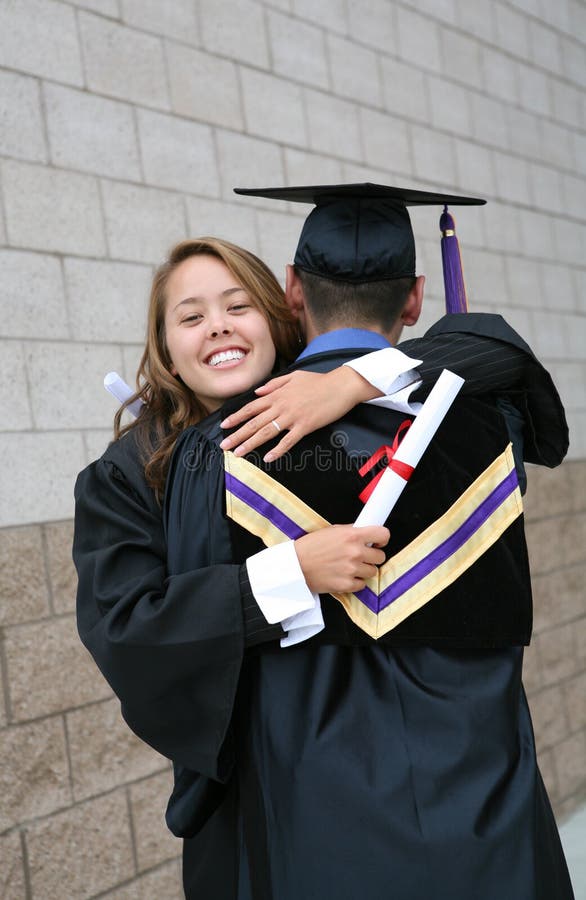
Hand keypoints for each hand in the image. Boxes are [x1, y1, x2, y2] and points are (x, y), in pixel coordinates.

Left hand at [219, 368, 381, 461]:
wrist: (340, 386)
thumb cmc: (318, 381)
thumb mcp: (294, 376)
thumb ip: (274, 384)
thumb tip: (257, 392)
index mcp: (277, 394)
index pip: (251, 407)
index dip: (236, 417)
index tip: (224, 426)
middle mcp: (281, 406)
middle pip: (254, 422)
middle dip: (237, 435)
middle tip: (224, 446)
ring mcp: (292, 416)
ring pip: (267, 432)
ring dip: (251, 444)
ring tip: (238, 454)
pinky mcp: (305, 426)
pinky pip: (288, 440)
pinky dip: (277, 450)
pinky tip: (268, 458)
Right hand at [294, 525, 389, 593]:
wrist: (295, 565)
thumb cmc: (310, 547)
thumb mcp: (332, 531)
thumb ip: (351, 532)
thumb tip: (365, 534)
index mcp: (352, 535)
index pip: (382, 534)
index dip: (382, 539)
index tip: (378, 542)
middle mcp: (355, 552)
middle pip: (380, 556)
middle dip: (372, 556)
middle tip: (361, 556)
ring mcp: (352, 570)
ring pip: (372, 572)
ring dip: (364, 570)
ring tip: (350, 567)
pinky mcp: (346, 585)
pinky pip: (362, 585)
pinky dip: (356, 582)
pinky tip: (345, 576)